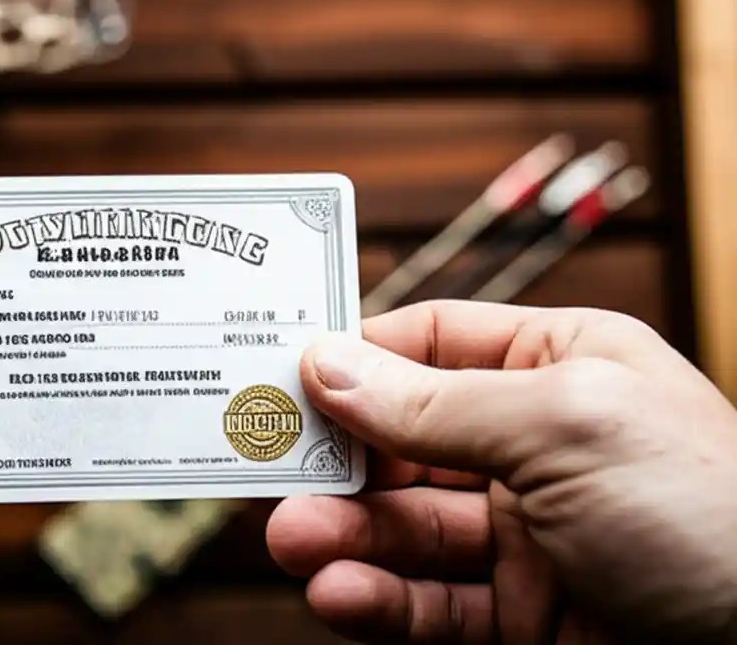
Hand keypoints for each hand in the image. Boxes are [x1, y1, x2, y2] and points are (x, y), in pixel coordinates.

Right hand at [266, 300, 736, 643]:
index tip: (279, 371)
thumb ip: (436, 401)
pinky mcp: (520, 616)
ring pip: (404, 526)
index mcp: (562, 369)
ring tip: (292, 542)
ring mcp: (526, 536)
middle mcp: (537, 447)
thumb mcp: (565, 427)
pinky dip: (377, 600)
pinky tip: (339, 595)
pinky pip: (427, 603)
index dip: (356, 356)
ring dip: (342, 534)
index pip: (432, 343)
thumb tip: (328, 362)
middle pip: (402, 440)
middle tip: (268, 469)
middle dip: (336, 458)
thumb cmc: (712, 516)